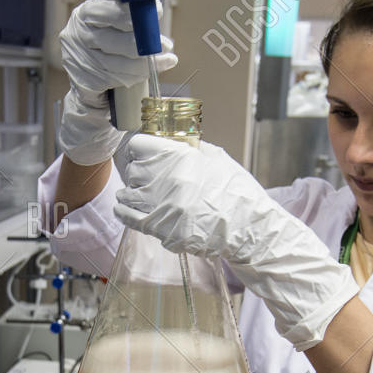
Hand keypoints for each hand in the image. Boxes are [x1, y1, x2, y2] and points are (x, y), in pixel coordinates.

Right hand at [57, 0, 176, 165]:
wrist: (84, 76)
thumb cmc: (104, 45)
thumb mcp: (110, 24)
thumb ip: (129, 17)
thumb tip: (154, 13)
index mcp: (85, 14)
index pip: (112, 12)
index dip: (136, 14)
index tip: (156, 14)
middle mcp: (78, 35)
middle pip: (118, 41)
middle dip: (146, 44)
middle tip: (166, 45)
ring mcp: (79, 60)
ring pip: (121, 64)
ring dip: (147, 65)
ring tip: (165, 61)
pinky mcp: (85, 82)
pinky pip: (117, 80)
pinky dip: (136, 78)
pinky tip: (146, 74)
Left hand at [115, 135, 360, 349]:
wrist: (249, 229)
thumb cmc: (238, 192)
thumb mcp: (218, 159)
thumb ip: (193, 148)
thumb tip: (175, 142)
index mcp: (179, 157)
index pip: (139, 145)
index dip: (140, 147)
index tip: (142, 151)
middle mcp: (165, 179)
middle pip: (133, 169)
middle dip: (138, 170)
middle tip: (145, 174)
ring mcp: (160, 205)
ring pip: (127, 193)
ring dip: (131, 191)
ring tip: (139, 192)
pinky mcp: (159, 229)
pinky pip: (128, 217)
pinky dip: (123, 210)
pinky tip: (125, 207)